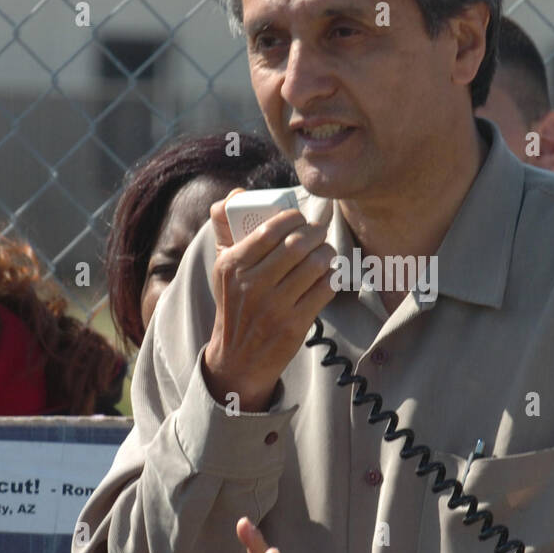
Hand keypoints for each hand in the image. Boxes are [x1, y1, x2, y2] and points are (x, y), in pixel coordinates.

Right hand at [201, 189, 336, 411]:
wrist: (237, 358)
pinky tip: (327, 276)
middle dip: (316, 232)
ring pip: (316, 264)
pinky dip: (331, 278)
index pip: (272, 228)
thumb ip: (226, 229)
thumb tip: (235, 194)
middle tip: (319, 233)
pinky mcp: (294, 325)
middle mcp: (252, 284)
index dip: (294, 217)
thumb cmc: (235, 303)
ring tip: (325, 253)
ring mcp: (274, 306)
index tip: (301, 219)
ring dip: (327, 254)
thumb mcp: (222, 268)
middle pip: (298, 243)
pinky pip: (324, 289)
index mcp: (232, 265)